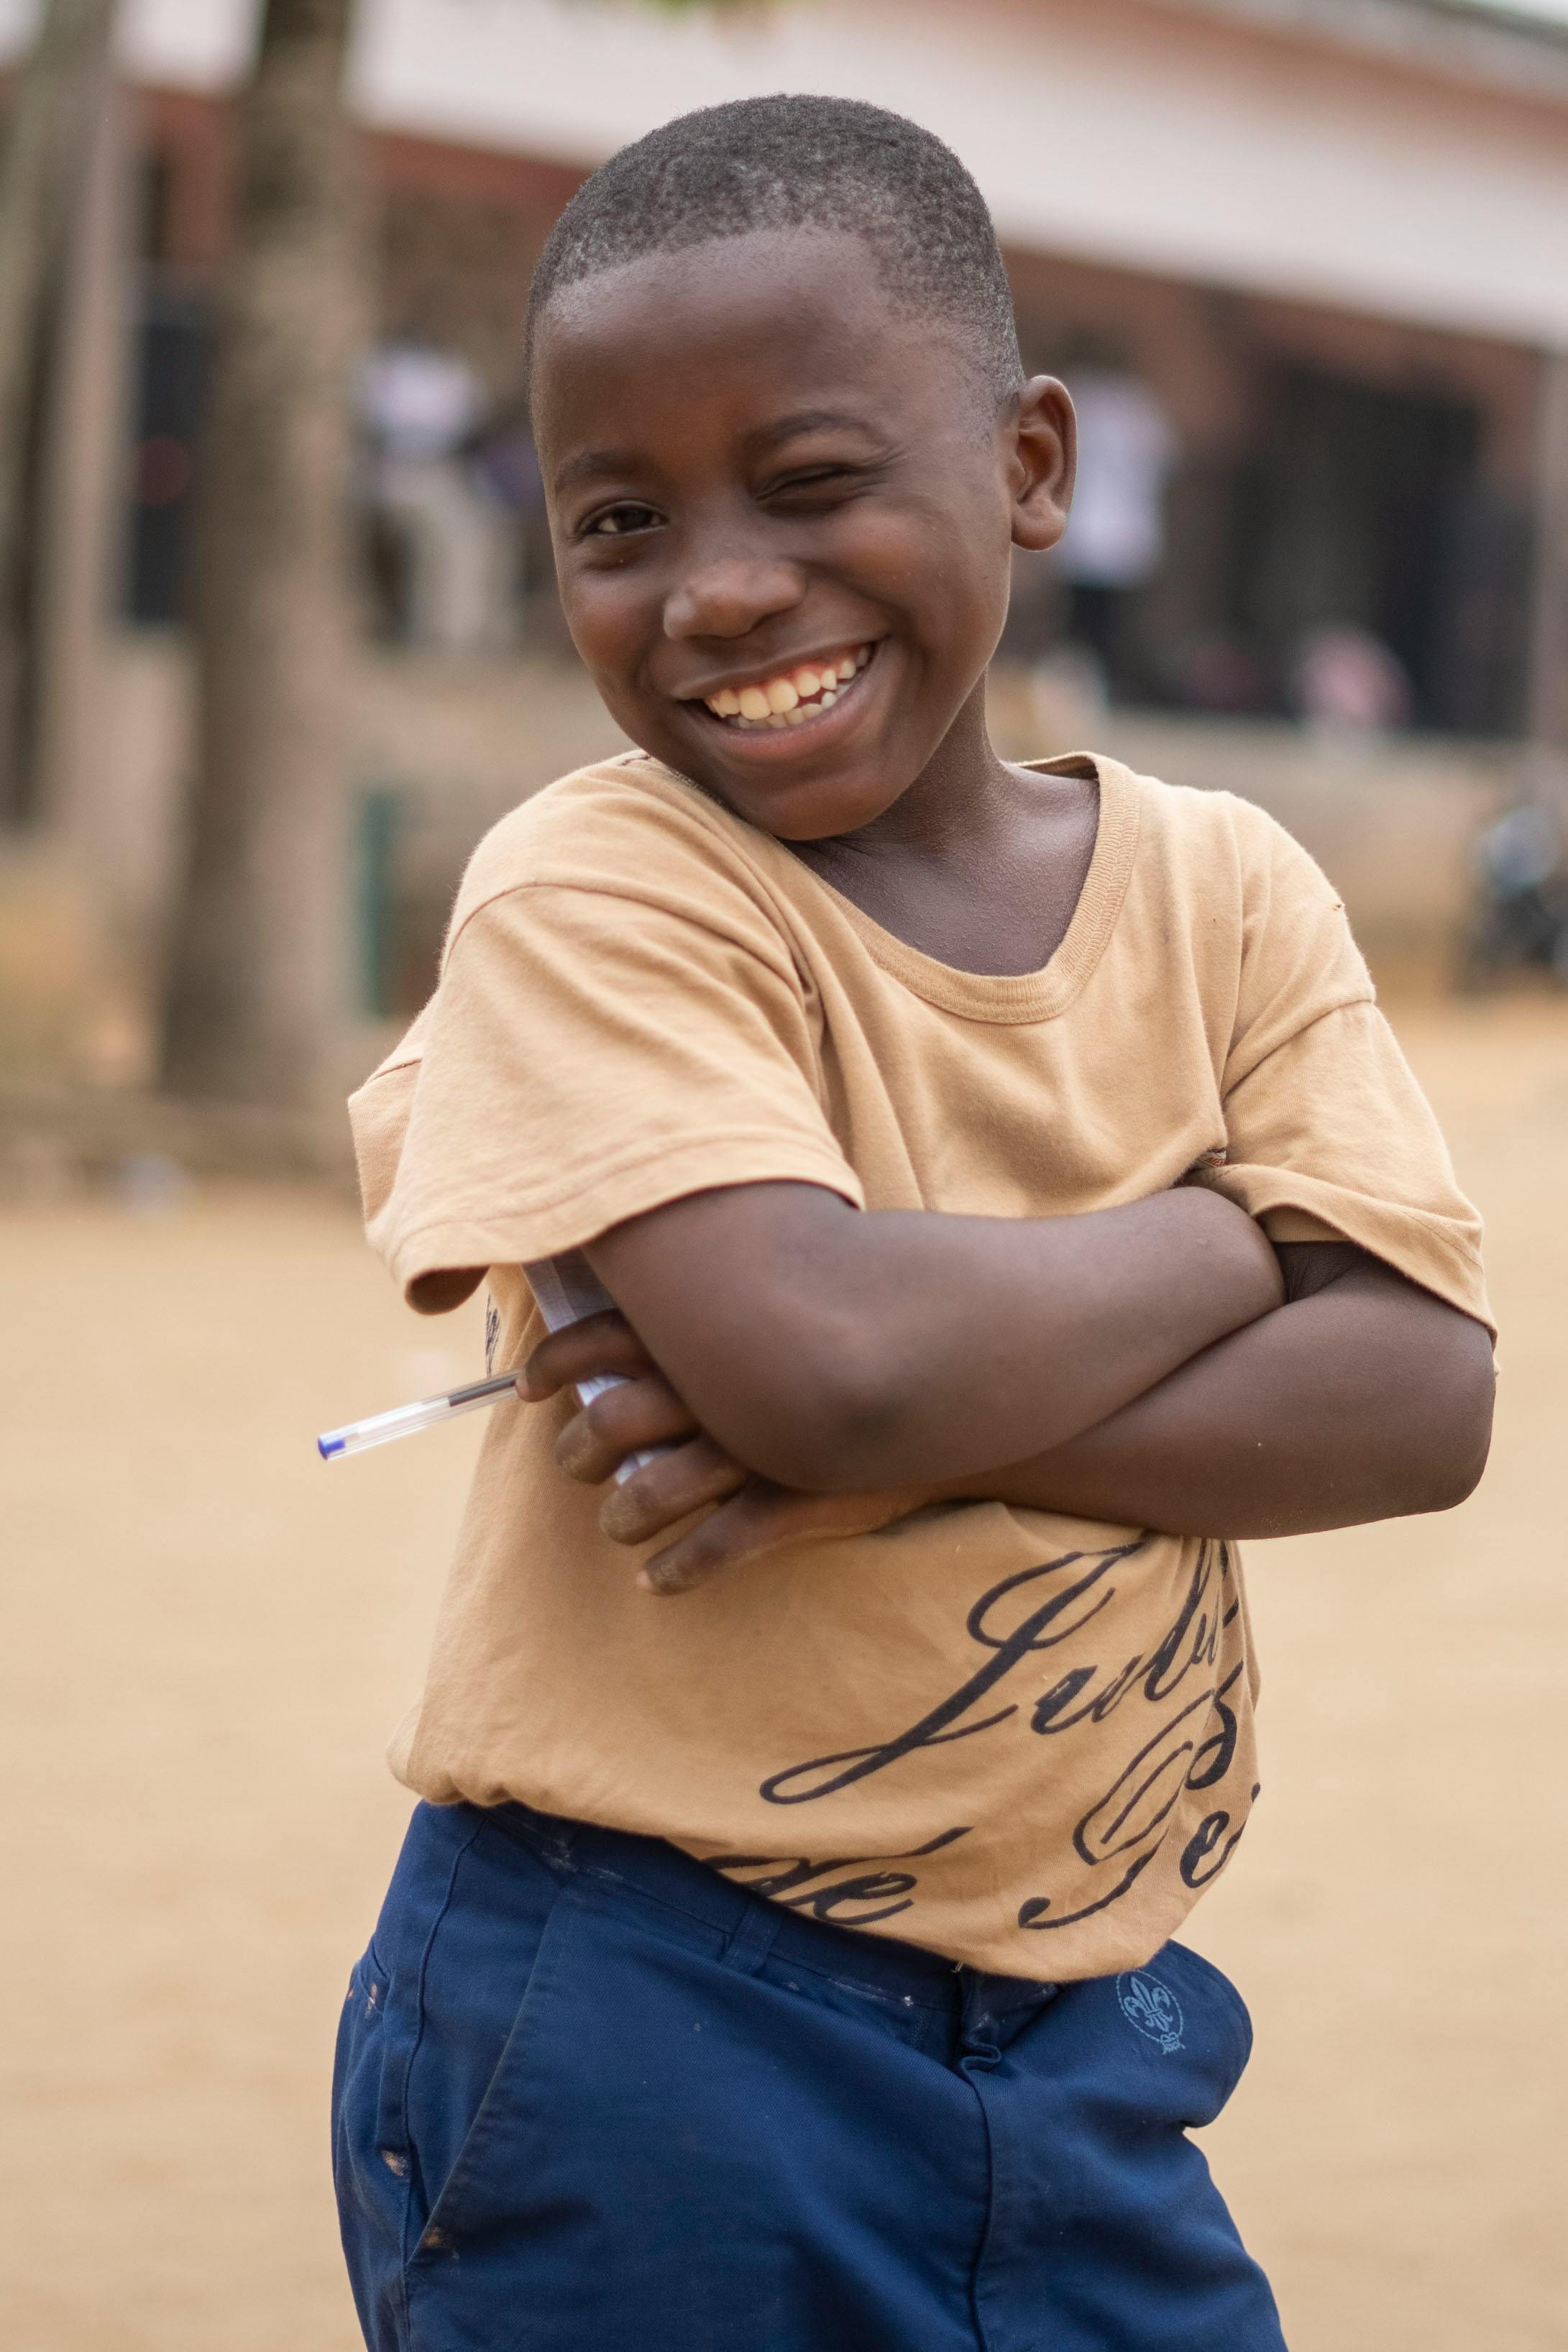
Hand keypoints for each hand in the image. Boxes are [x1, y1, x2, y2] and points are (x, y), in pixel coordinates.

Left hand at [519, 1312, 933, 1593]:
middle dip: (577, 1452)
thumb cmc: (854, 1346)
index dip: (553, 1360)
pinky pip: (720, 1546)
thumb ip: (714, 1316)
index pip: (606, 1332)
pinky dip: (678, 1570)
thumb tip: (639, 1331)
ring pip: (651, 1494)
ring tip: (617, 1526)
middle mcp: (726, 1382)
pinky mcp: (800, 1497)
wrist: (960, 1391)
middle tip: (574, 1466)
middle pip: (611, 1420)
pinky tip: (658, 1581)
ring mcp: (762, 1443)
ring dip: (621, 1518)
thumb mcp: (781, 1312)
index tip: (529, 1386)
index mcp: (713, 1328)